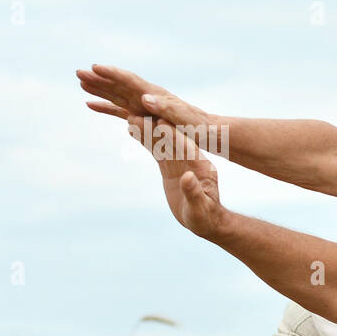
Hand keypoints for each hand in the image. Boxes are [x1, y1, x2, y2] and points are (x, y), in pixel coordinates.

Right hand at [79, 64, 215, 149]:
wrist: (210, 133)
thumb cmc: (200, 127)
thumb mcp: (185, 119)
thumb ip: (166, 108)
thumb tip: (145, 98)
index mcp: (158, 96)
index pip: (131, 81)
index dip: (113, 74)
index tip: (95, 67)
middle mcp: (149, 97)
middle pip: (120, 84)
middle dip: (100, 78)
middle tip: (78, 72)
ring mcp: (145, 106)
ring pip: (117, 94)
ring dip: (99, 89)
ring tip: (80, 82)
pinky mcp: (144, 116)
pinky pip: (120, 110)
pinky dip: (106, 107)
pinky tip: (92, 105)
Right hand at [126, 114, 227, 239]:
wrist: (204, 220)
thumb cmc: (205, 216)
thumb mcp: (200, 207)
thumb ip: (194, 192)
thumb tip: (188, 177)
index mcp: (202, 167)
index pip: (187, 149)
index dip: (175, 136)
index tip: (162, 124)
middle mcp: (190, 160)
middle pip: (171, 142)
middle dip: (156, 130)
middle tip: (139, 116)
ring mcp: (179, 161)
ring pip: (160, 143)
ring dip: (147, 131)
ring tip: (131, 119)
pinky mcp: (169, 166)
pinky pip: (155, 151)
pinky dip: (144, 141)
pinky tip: (131, 130)